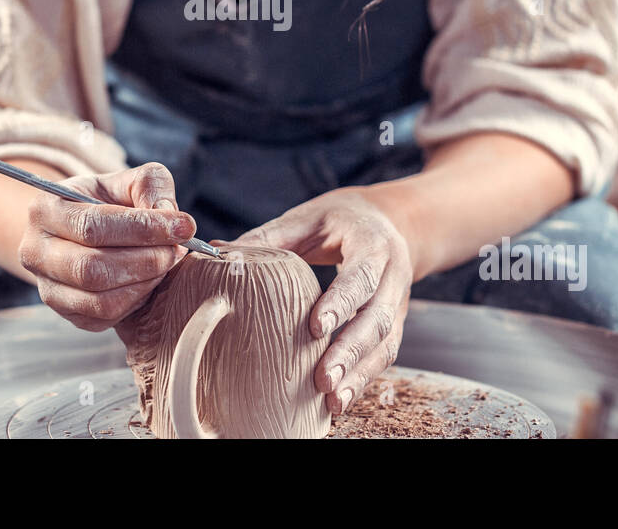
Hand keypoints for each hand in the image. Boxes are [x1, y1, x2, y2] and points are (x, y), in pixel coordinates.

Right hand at [18, 162, 194, 331]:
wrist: (86, 231)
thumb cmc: (108, 201)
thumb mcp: (127, 180)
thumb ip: (150, 185)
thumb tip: (166, 213)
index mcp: (45, 209)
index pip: (93, 226)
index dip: (144, 228)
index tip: (184, 227)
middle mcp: (35, 251)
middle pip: (92, 268)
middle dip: (146, 260)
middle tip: (177, 249)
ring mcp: (47, 287)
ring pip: (99, 300)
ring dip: (144, 283)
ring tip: (166, 262)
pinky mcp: (65, 313)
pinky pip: (104, 318)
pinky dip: (135, 301)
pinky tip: (149, 279)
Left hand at [231, 186, 413, 413]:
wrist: (388, 221)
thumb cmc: (341, 220)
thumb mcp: (309, 218)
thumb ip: (271, 237)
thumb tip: (221, 251)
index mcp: (372, 244)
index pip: (361, 276)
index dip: (341, 303)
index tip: (315, 328)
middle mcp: (392, 275)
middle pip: (378, 319)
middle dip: (351, 352)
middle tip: (322, 379)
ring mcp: (397, 303)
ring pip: (386, 343)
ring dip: (360, 374)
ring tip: (332, 400)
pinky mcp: (394, 323)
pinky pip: (384, 354)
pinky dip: (364, 379)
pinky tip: (340, 400)